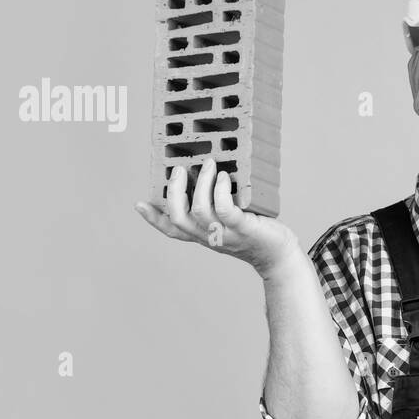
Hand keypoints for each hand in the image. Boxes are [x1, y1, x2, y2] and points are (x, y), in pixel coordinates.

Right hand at [134, 161, 300, 278]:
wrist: (278, 255)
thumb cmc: (255, 233)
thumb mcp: (230, 222)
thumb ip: (215, 208)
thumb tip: (211, 177)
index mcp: (202, 235)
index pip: (172, 230)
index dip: (153, 219)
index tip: (139, 203)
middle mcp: (210, 237)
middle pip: (179, 219)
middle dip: (174, 192)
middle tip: (178, 169)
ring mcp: (226, 234)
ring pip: (200, 210)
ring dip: (201, 184)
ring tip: (209, 164)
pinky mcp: (244, 228)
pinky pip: (225, 210)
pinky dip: (220, 191)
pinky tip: (224, 178)